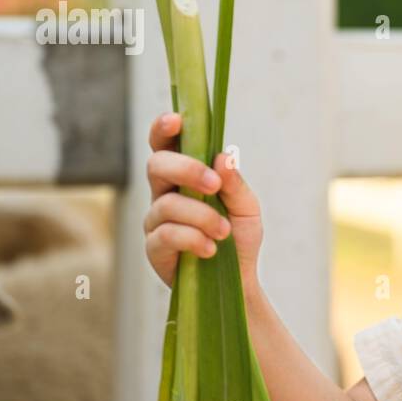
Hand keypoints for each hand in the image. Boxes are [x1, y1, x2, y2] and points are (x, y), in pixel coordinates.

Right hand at [143, 112, 263, 288]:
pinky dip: (193, 239)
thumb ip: (235, 183)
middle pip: (157, 165)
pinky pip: (165, 235)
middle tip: (214, 185)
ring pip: (167, 204)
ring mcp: (156, 220)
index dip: (164, 129)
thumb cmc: (239, 237)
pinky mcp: (154, 248)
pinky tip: (210, 249)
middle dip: (186, 170)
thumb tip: (224, 156)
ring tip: (224, 232)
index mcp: (185, 177)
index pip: (165, 145)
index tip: (176, 121)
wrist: (239, 280)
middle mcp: (165, 193)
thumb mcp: (247, 208)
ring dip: (202, 216)